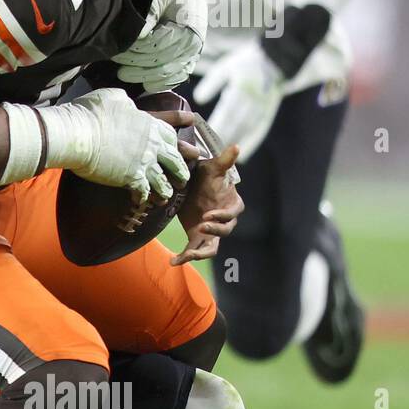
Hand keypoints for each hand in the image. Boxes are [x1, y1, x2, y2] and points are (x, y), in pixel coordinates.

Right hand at [56, 88, 190, 203]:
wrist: (77, 135)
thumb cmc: (90, 113)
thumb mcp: (112, 97)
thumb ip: (124, 101)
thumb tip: (126, 102)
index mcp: (148, 123)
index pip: (169, 131)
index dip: (177, 135)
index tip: (188, 132)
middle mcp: (151, 144)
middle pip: (174, 158)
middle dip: (181, 168)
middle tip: (185, 177)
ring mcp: (143, 163)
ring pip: (163, 180)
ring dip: (166, 189)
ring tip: (167, 197)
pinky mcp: (131, 178)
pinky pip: (143, 192)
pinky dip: (143, 199)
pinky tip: (141, 203)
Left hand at [111, 0, 207, 91]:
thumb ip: (150, 14)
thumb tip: (139, 34)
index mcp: (189, 26)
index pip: (159, 44)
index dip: (138, 49)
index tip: (120, 49)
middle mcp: (194, 43)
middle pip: (161, 60)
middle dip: (135, 63)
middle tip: (116, 61)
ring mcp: (193, 53)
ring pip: (167, 72)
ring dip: (144, 75)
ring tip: (122, 74)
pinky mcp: (190, 59)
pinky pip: (177, 77)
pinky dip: (162, 83)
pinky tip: (146, 85)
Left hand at [171, 143, 243, 265]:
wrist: (190, 186)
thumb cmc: (205, 176)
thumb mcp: (212, 168)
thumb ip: (224, 161)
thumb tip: (236, 147)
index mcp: (233, 205)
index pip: (232, 214)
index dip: (222, 216)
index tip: (208, 215)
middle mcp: (224, 221)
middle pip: (224, 232)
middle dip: (213, 232)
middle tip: (200, 226)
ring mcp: (211, 232)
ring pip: (211, 247)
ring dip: (200, 252)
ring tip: (187, 255)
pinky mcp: (197, 238)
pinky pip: (194, 251)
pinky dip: (185, 257)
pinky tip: (173, 262)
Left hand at [193, 41, 283, 160]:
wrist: (275, 59)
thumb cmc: (245, 63)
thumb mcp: (226, 68)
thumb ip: (212, 84)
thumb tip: (198, 99)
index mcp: (241, 87)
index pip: (227, 109)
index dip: (217, 123)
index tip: (203, 135)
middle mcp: (253, 99)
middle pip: (237, 121)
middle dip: (223, 136)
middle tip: (208, 150)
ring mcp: (262, 106)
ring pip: (248, 127)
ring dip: (236, 140)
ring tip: (222, 155)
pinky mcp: (269, 111)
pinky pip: (260, 128)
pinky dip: (252, 141)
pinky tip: (244, 152)